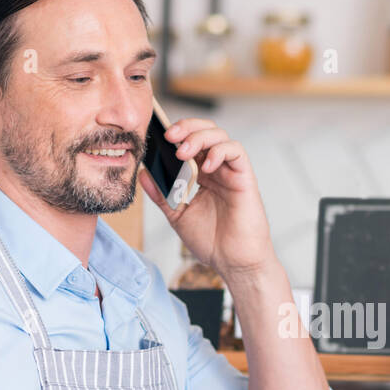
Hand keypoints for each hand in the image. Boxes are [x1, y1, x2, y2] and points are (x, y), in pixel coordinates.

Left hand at [137, 118, 277, 278]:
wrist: (232, 262)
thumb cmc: (212, 243)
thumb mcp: (177, 216)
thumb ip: (161, 195)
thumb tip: (144, 173)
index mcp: (202, 176)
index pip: (191, 142)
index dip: (177, 133)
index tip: (159, 137)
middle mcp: (218, 170)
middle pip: (206, 131)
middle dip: (187, 128)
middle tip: (169, 136)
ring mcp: (231, 172)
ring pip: (220, 136)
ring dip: (199, 138)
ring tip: (183, 152)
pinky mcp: (245, 178)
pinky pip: (236, 151)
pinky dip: (220, 151)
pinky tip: (206, 165)